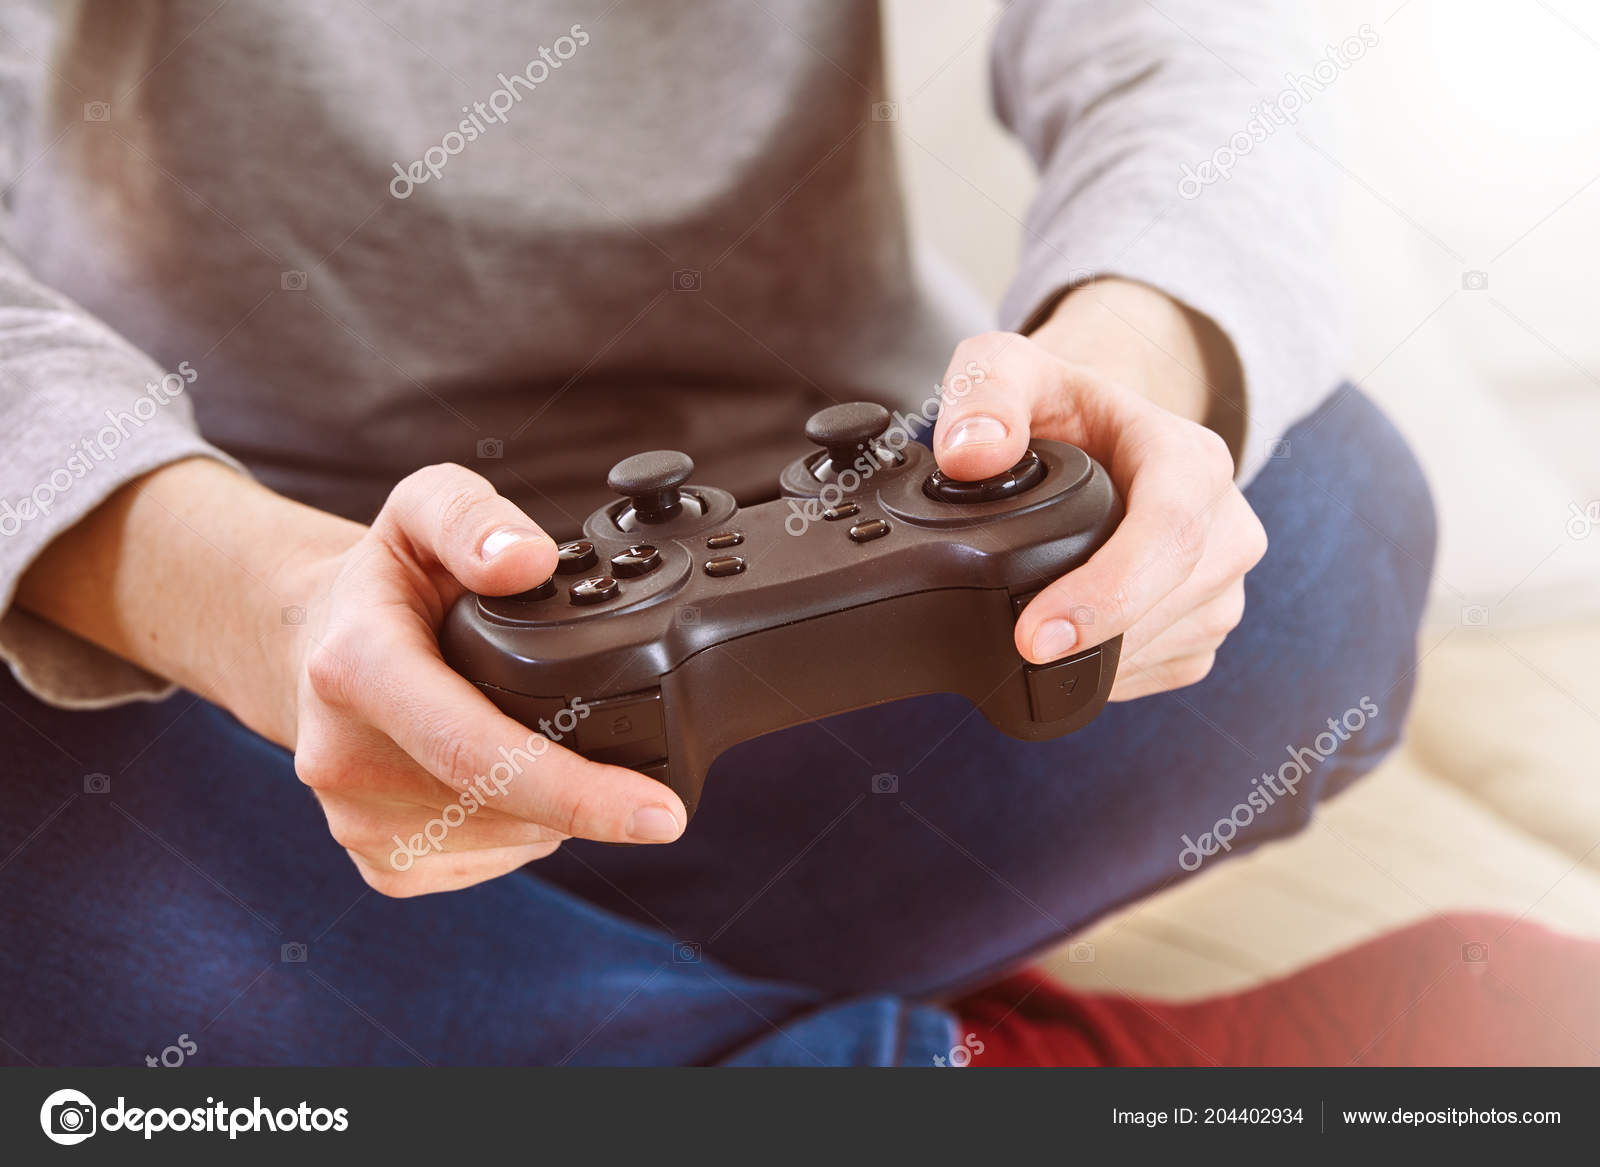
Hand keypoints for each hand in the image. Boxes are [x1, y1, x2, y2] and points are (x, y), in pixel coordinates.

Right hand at [276, 464, 686, 894]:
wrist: (310, 647)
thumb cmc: (385, 581)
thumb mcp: (420, 509)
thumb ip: (472, 518)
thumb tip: (529, 559)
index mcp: (357, 669)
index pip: (478, 750)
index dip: (580, 792)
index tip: (661, 815)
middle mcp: (345, 758)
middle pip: (509, 803)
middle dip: (588, 786)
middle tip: (618, 742)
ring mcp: (358, 823)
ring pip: (511, 838)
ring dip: (555, 805)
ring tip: (536, 732)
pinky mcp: (380, 867)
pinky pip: (491, 861)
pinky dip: (525, 828)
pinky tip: (509, 779)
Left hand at [932, 321, 1265, 700]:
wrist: (1099, 439)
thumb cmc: (1059, 406)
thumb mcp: (1008, 368)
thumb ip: (984, 395)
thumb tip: (970, 456)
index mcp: (1189, 458)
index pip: (1171, 533)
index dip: (1106, 593)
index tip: (1035, 636)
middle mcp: (1225, 521)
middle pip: (1170, 603)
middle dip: (1090, 640)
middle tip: (1010, 653)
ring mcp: (1226, 578)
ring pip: (1170, 645)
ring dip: (1099, 660)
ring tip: (1033, 639)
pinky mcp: (1210, 621)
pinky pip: (1168, 668)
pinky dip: (1115, 674)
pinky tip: (1074, 647)